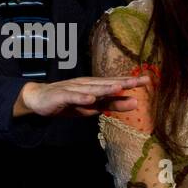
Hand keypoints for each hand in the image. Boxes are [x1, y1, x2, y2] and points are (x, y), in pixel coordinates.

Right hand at [14, 75, 149, 117]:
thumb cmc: (69, 102)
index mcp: (95, 86)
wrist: (39, 100)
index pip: (116, 83)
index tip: (148, 80)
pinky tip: (90, 99)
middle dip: (124, 82)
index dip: (131, 82)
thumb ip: (113, 105)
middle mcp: (87, 84)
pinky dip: (81, 98)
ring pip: (92, 89)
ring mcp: (74, 89)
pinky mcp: (61, 96)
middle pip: (108, 83)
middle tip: (141, 80)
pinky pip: (73, 97)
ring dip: (106, 88)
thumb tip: (134, 103)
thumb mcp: (94, 106)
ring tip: (120, 87)